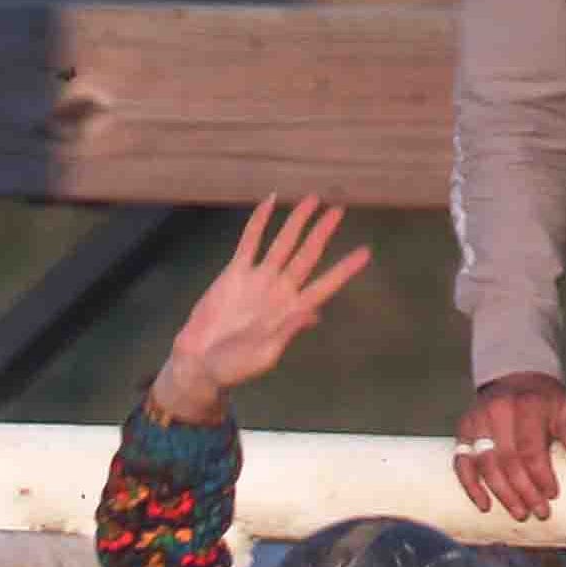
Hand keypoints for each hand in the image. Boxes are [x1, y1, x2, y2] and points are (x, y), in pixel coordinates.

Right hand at [149, 196, 373, 426]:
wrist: (199, 362)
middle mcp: (280, 291)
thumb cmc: (234, 367)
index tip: (365, 252)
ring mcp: (258, 279)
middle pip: (307, 255)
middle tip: (338, 210)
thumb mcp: (264, 356)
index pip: (325, 285)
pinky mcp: (235, 273)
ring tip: (312, 199)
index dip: (345, 269)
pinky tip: (270, 201)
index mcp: (292, 311)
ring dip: (296, 221)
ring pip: (282, 243)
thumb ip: (288, 332)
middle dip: (322, 233)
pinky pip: (249, 241)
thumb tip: (314, 314)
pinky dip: (259, 221)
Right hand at [453, 373, 565, 522]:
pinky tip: (484, 504)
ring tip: (519, 513)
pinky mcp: (463, 430)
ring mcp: (477, 421)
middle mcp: (497, 411)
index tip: (552, 494)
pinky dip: (470, 486)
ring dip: (502, 494)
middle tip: (538, 512)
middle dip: (523, 491)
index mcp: (526, 404)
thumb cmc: (544, 401)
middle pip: (508, 460)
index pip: (530, 448)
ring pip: (485, 465)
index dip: (540, 475)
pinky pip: (461, 462)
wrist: (515, 379)